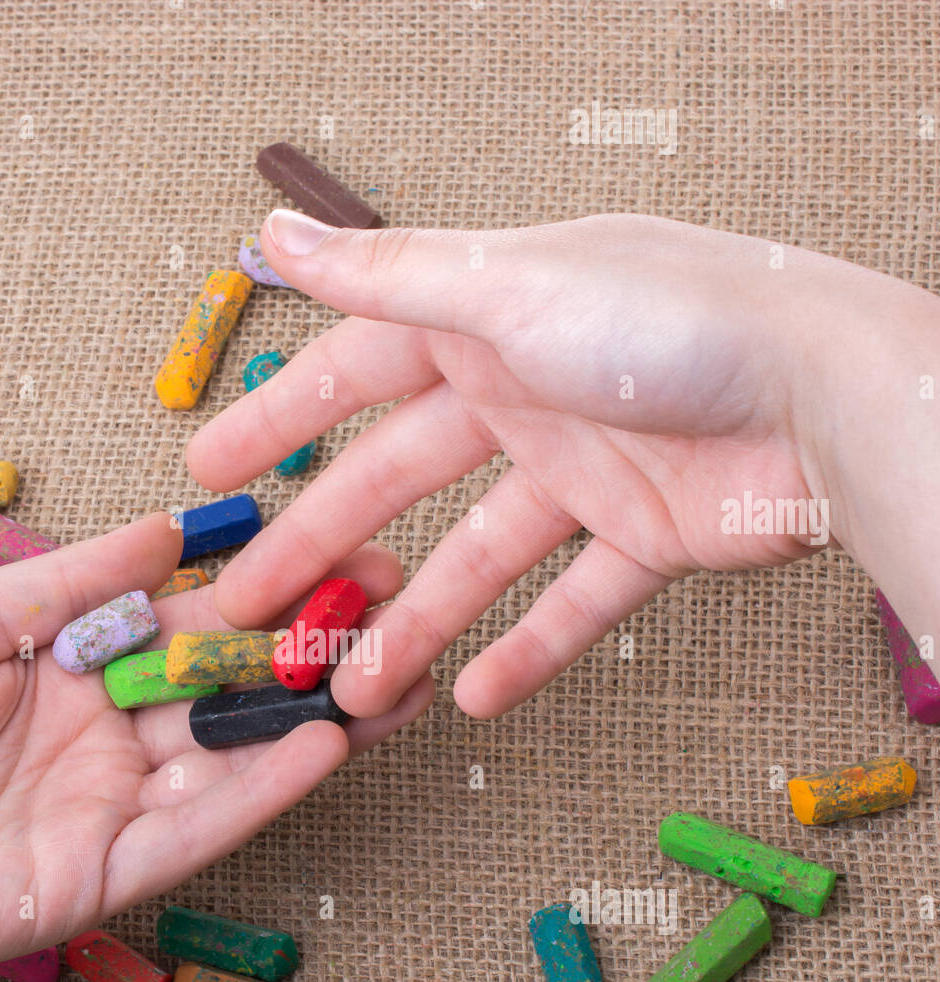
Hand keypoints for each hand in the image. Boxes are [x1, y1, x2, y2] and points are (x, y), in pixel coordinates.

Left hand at [0, 514, 430, 981]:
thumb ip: (69, 583)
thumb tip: (168, 527)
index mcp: (71, 668)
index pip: (192, 621)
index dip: (266, 588)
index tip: (343, 550)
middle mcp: (106, 735)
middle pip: (230, 690)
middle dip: (313, 649)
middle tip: (399, 607)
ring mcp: (109, 806)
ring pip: (231, 759)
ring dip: (314, 721)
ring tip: (394, 675)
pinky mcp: (102, 873)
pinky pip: (197, 828)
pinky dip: (260, 790)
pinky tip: (321, 746)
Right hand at [188, 211, 939, 718]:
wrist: (823, 393)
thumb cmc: (670, 318)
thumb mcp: (507, 288)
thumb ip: (388, 276)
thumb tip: (274, 232)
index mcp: (487, 326)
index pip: (355, 376)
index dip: (280, 421)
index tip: (211, 472)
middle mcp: (526, 395)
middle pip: (400, 482)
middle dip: (323, 545)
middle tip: (252, 609)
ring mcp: (584, 472)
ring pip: (476, 559)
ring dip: (413, 623)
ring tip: (353, 690)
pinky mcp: (643, 536)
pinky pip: (570, 603)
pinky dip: (526, 649)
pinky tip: (474, 696)